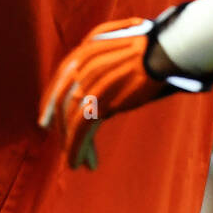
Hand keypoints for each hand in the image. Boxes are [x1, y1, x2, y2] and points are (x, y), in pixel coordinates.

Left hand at [38, 14, 212, 169]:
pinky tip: (77, 163)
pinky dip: (77, 147)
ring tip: (72, 162)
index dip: (52, 96)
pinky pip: (81, 129)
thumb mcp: (126, 52)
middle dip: (57, 121)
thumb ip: (111, 69)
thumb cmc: (154, 51)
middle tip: (57, 139)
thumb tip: (108, 98)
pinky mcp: (100, 103)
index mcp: (88, 49)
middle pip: (62, 99)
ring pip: (71, 118)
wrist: (163, 51)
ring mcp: (90, 86)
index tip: (49, 114)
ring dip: (70, 143)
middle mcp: (83, 67)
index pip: (63, 75)